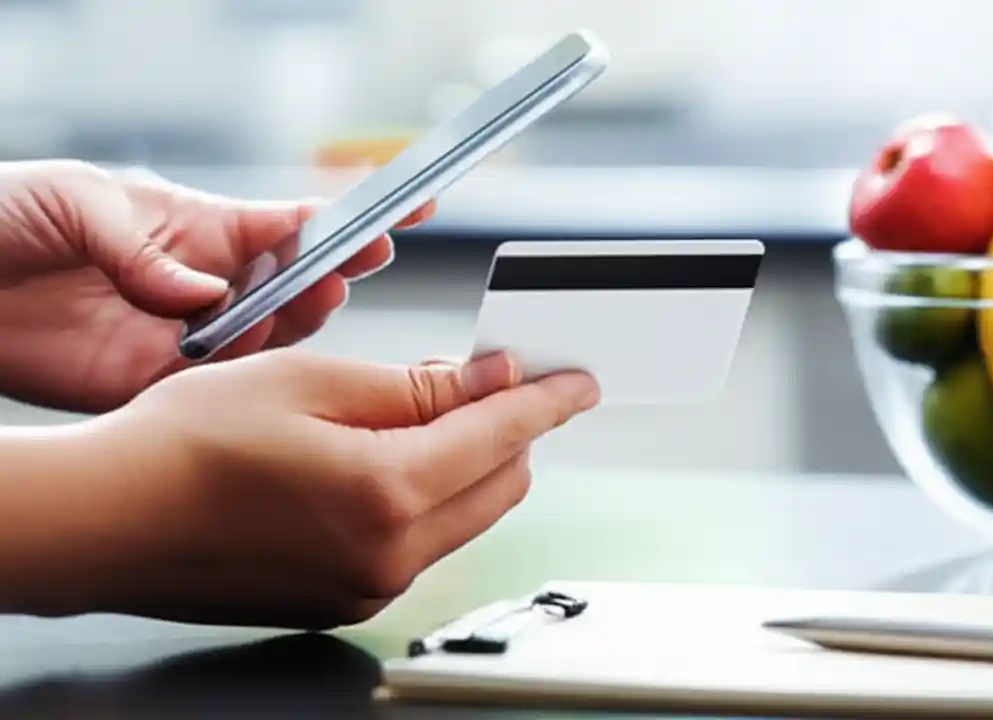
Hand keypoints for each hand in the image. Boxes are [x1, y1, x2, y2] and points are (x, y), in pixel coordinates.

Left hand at [0, 160, 432, 412]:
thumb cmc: (7, 215)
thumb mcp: (80, 201)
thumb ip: (147, 248)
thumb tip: (204, 295)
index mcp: (201, 228)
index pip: (296, 222)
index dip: (354, 218)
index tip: (407, 211)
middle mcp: (209, 285)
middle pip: (298, 286)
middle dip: (334, 277)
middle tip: (346, 269)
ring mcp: (189, 338)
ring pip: (273, 342)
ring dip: (296, 328)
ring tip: (302, 309)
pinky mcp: (158, 387)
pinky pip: (222, 391)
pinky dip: (248, 385)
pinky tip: (256, 369)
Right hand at [2, 349, 598, 627]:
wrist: (109, 518)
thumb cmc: (187, 443)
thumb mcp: (311, 380)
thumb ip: (416, 385)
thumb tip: (488, 376)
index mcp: (389, 491)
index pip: (504, 436)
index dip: (547, 400)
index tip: (577, 384)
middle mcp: (391, 553)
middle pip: (500, 485)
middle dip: (507, 431)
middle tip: (479, 382)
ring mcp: (369, 585)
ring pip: (464, 517)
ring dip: (465, 465)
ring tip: (412, 418)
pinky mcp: (345, 599)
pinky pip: (419, 544)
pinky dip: (423, 501)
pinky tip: (377, 465)